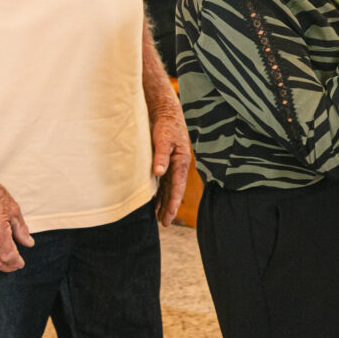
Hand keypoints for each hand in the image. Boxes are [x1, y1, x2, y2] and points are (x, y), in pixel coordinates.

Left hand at [149, 104, 191, 225]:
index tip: (169, 215)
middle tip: (165, 224)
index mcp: (182, 161)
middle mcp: (179, 166)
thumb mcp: (163, 139)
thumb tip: (160, 173)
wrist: (166, 113)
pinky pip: (164, 183)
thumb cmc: (166, 125)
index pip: (178, 186)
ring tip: (161, 219)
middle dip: (170, 208)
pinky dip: (161, 194)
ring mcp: (173, 165)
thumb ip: (161, 156)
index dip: (174, 201)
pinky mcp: (166, 163)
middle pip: (174, 191)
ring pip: (169, 189)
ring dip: (165, 203)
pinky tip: (156, 203)